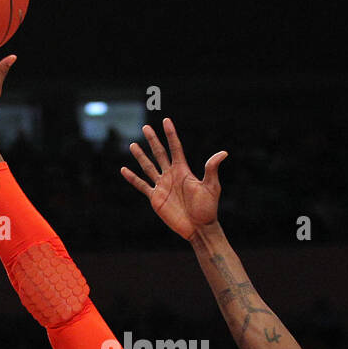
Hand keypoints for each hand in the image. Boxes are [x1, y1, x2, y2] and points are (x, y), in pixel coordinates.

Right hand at [122, 117, 227, 240]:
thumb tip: (223, 153)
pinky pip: (141, 185)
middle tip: (146, 127)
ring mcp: (162, 186)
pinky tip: (124, 170)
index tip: (166, 120)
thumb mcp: (211, 187)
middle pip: (159, 153)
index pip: (175, 148)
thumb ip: (211, 169)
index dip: (170, 134)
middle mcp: (171, 175)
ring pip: (148, 167)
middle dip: (153, 140)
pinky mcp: (155, 198)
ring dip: (141, 156)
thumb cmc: (207, 208)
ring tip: (133, 145)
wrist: (198, 227)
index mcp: (183, 170)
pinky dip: (132, 178)